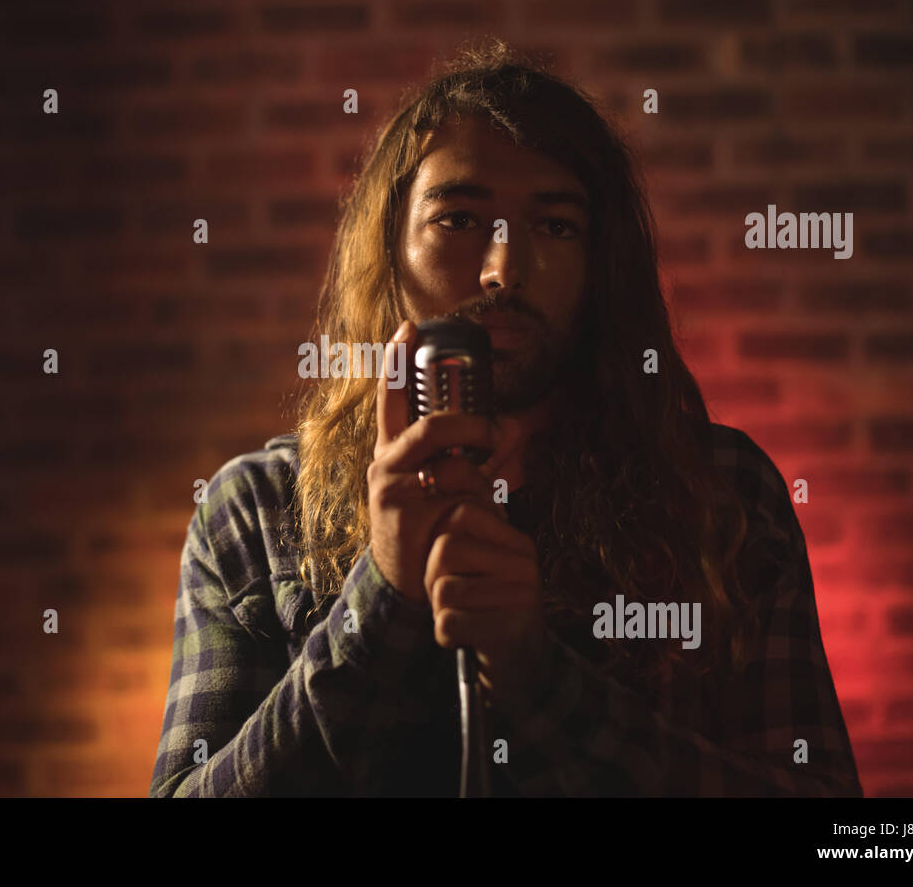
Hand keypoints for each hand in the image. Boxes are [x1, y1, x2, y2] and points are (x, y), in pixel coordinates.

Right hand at [368, 320, 521, 604]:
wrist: (403, 584)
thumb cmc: (428, 526)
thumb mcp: (449, 486)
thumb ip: (483, 456)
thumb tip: (526, 426)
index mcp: (392, 449)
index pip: (390, 397)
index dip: (397, 361)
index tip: (410, 327)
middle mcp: (386, 464)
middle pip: (430, 428)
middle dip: (470, 427)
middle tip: (494, 434)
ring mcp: (391, 490)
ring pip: (450, 467)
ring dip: (481, 480)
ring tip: (491, 493)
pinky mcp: (404, 516)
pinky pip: (455, 501)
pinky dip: (478, 508)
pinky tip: (480, 520)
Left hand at [425, 499, 546, 703]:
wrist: (519, 666)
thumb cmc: (486, 608)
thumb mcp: (478, 564)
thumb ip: (461, 532)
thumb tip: (431, 477)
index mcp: (518, 542)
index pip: (459, 512)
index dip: (439, 542)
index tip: (452, 567)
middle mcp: (525, 564)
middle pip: (445, 549)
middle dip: (435, 578)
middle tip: (456, 598)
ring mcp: (520, 598)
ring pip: (443, 589)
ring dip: (442, 610)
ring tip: (467, 616)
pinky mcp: (506, 632)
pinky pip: (447, 624)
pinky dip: (447, 635)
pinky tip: (468, 638)